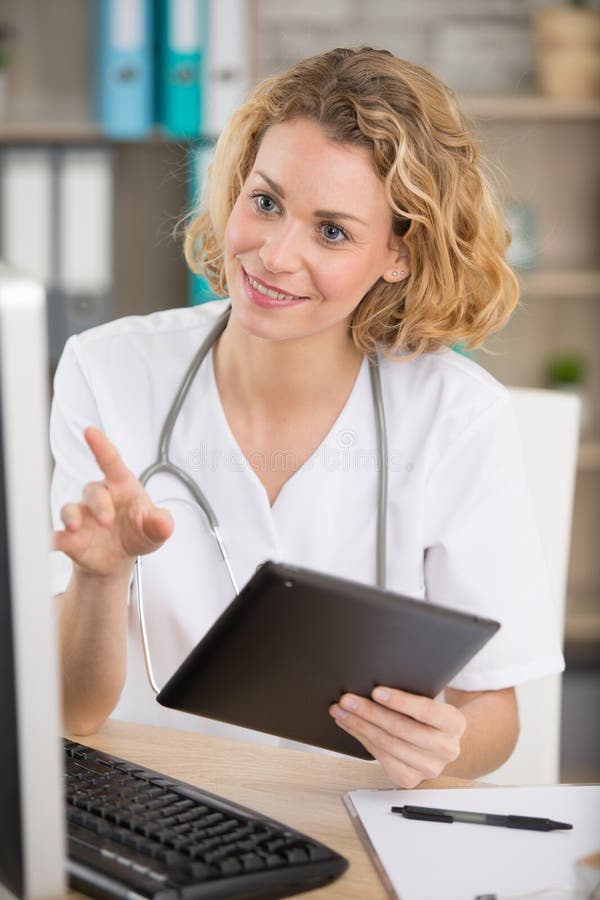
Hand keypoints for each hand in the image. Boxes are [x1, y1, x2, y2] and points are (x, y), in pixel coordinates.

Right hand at [53, 427, 173, 578]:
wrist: (121, 557)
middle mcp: (98, 497)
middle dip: (99, 505)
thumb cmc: (138, 531)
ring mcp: (82, 517)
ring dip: (72, 517)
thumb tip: (165, 523)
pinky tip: (53, 542)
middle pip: (94, 492)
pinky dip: (55, 539)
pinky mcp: (70, 538)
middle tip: (107, 521)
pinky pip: (58, 536)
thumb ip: (160, 524)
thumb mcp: (155, 529)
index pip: (111, 462)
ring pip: (70, 510)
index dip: (101, 446)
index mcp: (121, 486)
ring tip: (75, 528)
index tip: (90, 431)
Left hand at [329, 687, 465, 787]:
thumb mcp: (431, 701)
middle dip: (369, 713)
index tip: (376, 691)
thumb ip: (412, 695)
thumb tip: (373, 685)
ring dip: (359, 726)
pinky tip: (350, 726)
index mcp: (454, 723)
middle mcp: (445, 748)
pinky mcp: (410, 779)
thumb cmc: (430, 717)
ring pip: (387, 744)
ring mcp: (428, 767)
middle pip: (401, 729)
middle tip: (347, 700)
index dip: (399, 701)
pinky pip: (381, 757)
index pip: (426, 710)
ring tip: (341, 711)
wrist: (440, 743)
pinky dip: (362, 739)